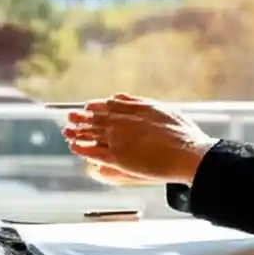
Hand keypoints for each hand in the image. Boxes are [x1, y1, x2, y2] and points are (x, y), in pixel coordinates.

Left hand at [63, 93, 217, 184]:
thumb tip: (116, 96)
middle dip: (81, 118)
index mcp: (132, 109)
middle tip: (70, 117)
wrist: (187, 153)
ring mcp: (117, 140)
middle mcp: (122, 122)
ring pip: (91, 134)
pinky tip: (74, 147)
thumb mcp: (161, 109)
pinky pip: (93, 151)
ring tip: (66, 131)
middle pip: (95, 119)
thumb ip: (136, 102)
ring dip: (77, 132)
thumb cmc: (181, 134)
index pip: (107, 105)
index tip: (87, 107)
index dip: (95, 107)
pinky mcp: (117, 157)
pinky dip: (82, 148)